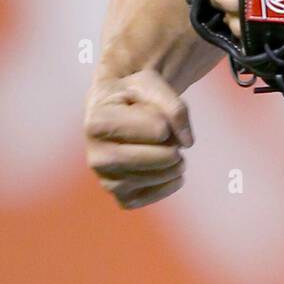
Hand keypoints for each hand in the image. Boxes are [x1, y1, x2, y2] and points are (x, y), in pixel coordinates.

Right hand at [84, 68, 193, 209]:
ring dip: (171, 169)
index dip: (166, 123)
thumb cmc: (133, 93)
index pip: (155, 130)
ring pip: (148, 181)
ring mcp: (104, 178)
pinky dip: (165, 187)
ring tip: (176, 155)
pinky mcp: (118, 194)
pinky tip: (173, 173)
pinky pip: (143, 199)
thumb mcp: (152, 84)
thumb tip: (188, 143)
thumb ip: (174, 107)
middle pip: (149, 159)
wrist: (115, 107)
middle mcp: (95, 155)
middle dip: (170, 151)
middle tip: (175, 143)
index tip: (159, 116)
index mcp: (98, 123)